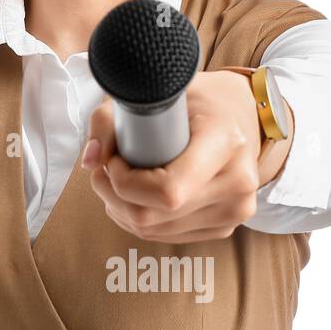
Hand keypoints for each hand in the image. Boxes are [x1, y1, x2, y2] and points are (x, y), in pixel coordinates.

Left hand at [81, 70, 292, 243]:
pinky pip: (164, 235)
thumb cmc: (194, 102)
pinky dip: (139, 218)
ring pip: (152, 230)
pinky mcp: (225, 228)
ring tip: (119, 178)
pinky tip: (137, 194)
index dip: (125, 181)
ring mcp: (234, 211)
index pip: (167, 190)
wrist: (241, 116)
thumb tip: (89, 161)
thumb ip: (110, 121)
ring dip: (121, 208)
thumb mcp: (153, 94)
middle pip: (151, 216)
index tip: (114, 158)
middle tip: (105, 168)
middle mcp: (237, 183)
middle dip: (112, 195)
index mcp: (225, 142)